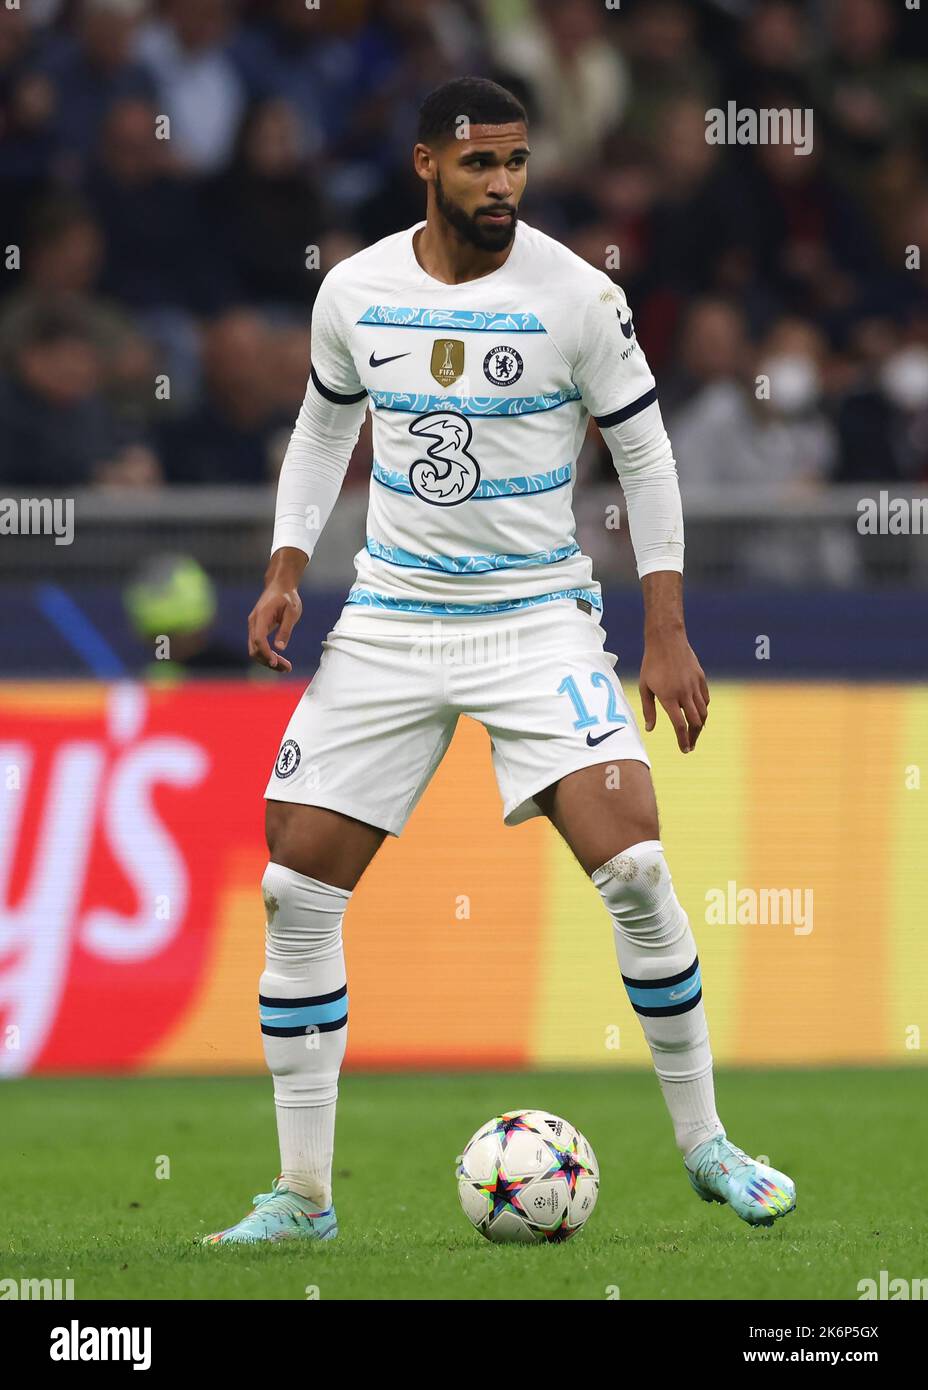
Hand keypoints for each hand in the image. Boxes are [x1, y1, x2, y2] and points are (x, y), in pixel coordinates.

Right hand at [247, 578, 301, 672]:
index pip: (259, 639)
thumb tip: (280, 648)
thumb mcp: (292, 612)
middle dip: (268, 661)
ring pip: (255, 650)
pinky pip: (258, 646)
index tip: (276, 663)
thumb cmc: (288, 597)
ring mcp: (254, 626)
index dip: (266, 653)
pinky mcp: (257, 629)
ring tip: (286, 668)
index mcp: (262, 616)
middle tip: (287, 668)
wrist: (280, 586)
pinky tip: (279, 661)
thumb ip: (285, 629)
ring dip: (268, 661)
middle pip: (255, 648)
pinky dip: (267, 655)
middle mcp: (254, 622)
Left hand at [639, 628, 708, 752]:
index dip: (683, 741)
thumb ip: (648, 709)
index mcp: (669, 697)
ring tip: (694, 733)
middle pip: (695, 723)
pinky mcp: (701, 678)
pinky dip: (703, 709)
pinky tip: (698, 713)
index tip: (684, 750)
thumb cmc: (651, 664)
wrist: (666, 640)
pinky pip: (705, 698)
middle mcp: (684, 693)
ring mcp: (694, 685)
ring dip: (699, 725)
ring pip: (703, 712)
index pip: (680, 726)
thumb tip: (650, 729)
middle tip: (689, 746)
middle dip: (693, 737)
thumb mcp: (644, 687)